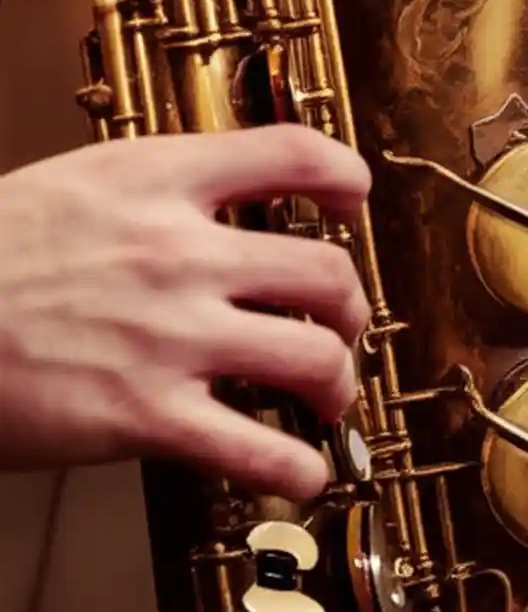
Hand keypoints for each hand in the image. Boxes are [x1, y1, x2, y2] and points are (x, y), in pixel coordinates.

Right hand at [0, 125, 371, 501]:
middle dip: (353, 309)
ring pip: (315, 358)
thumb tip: (229, 207)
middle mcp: (177, 252)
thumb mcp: (74, 187)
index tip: (355, 203)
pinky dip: (299, 469)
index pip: (292, 154)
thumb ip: (159, 192)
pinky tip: (303, 472)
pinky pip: (258, 451)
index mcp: (157, 182)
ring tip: (328, 397)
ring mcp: (168, 335)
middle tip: (342, 327)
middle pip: (327, 271)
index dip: (345, 179)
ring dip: (339, 384)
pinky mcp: (145, 415)